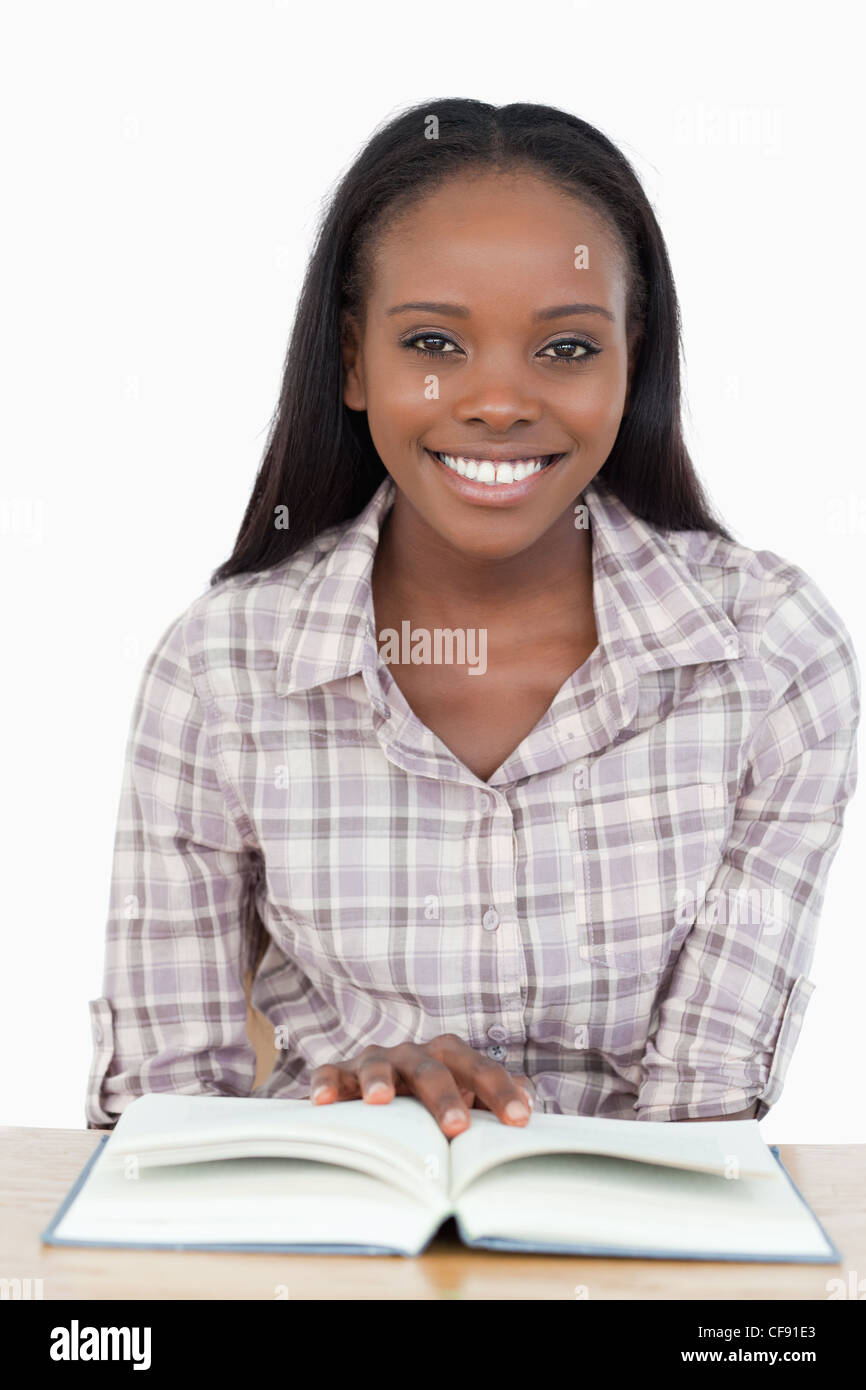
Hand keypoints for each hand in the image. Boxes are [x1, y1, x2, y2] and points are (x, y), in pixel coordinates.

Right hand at [309, 1033, 535, 1136]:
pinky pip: (330, 1074)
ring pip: (379, 1065)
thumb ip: (494, 1092)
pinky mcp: (340, 1074)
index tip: (520, 1119)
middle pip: (431, 1068)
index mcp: (447, 1056)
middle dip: (445, 1096)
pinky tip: (322, 1101)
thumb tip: (529, 1096)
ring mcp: (375, 1062)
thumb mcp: (464, 1092)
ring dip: (380, 1080)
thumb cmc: (429, 1096)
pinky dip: (325, 1084)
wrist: (377, 1088)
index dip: (500, 1092)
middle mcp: (412, 1053)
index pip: (479, 1069)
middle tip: (457, 1127)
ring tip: (381, 1100)